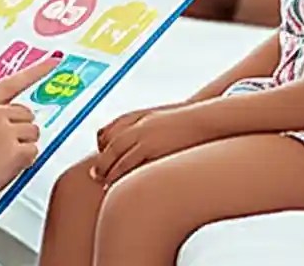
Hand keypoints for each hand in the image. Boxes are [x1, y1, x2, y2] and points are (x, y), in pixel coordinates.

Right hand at [0, 55, 60, 212]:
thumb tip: (6, 115)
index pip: (13, 82)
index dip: (37, 71)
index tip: (54, 61)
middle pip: (28, 114)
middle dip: (20, 130)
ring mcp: (4, 131)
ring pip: (33, 134)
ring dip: (22, 147)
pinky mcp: (14, 151)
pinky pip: (33, 153)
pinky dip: (23, 163)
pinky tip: (2, 168)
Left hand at [92, 107, 207, 186]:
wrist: (206, 120)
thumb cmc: (188, 122)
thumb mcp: (161, 119)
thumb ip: (146, 127)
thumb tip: (138, 138)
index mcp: (138, 117)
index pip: (107, 131)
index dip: (101, 147)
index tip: (100, 157)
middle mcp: (137, 126)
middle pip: (109, 146)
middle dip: (101, 163)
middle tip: (96, 176)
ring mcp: (144, 137)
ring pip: (117, 158)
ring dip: (109, 172)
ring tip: (106, 184)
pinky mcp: (152, 149)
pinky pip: (130, 166)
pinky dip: (122, 176)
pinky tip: (121, 185)